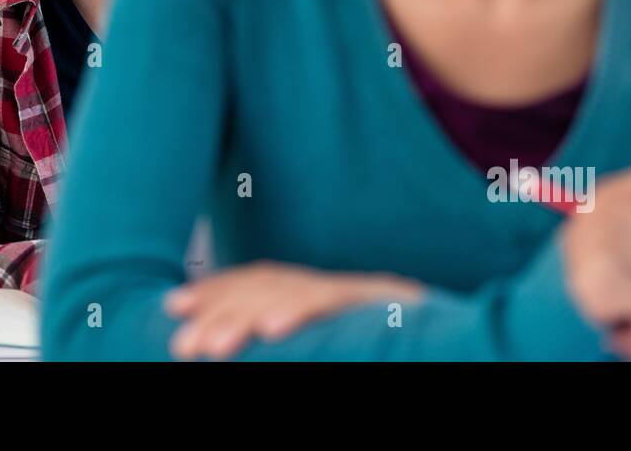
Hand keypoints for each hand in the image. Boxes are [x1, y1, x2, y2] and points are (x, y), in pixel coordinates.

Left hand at [164, 260, 423, 359]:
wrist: (459, 336)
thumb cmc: (386, 341)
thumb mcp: (330, 339)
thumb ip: (297, 334)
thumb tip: (238, 341)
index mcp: (317, 294)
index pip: (258, 281)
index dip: (215, 291)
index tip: (172, 305)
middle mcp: (333, 289)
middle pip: (266, 288)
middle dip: (218, 312)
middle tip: (181, 343)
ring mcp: (356, 294)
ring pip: (292, 297)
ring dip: (245, 320)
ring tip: (211, 349)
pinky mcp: (381, 301)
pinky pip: (333, 306)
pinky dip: (300, 313)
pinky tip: (271, 330)